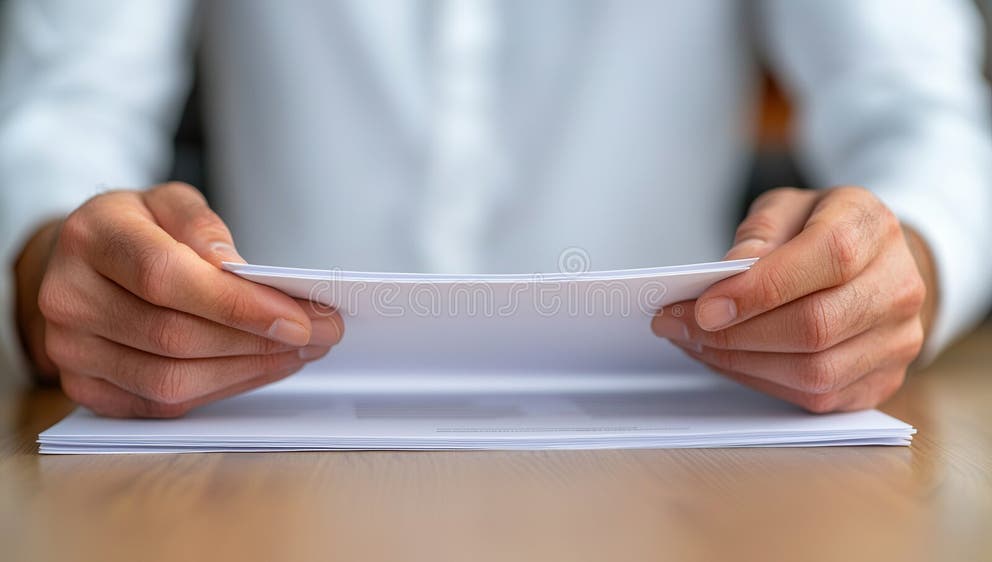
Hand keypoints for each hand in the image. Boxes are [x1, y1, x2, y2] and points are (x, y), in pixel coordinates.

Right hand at [18, 182, 342, 417]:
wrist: (81, 264)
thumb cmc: (134, 230)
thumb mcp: (168, 202)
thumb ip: (202, 226)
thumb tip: (235, 269)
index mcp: (90, 238)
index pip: (166, 278)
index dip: (237, 305)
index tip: (298, 318)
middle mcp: (68, 297)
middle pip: (174, 336)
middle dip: (259, 341)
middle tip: (320, 334)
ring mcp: (71, 351)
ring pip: (172, 380)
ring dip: (249, 370)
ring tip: (299, 352)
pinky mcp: (87, 389)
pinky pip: (164, 403)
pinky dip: (224, 388)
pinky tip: (261, 367)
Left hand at [652, 186, 934, 412]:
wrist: (875, 263)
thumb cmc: (821, 231)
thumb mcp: (787, 208)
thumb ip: (759, 234)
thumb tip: (727, 277)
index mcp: (873, 227)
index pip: (828, 258)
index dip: (761, 288)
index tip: (702, 306)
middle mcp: (899, 286)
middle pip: (816, 325)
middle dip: (736, 334)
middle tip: (680, 327)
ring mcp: (898, 340)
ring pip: (815, 371)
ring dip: (741, 363)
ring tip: (695, 344)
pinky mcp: (883, 381)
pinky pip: (816, 396)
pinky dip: (760, 382)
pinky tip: (727, 360)